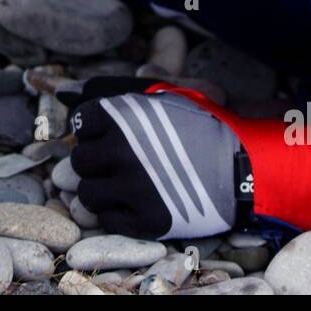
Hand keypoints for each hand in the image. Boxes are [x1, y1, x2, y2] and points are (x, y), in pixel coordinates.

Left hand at [58, 76, 240, 239]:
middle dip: (98, 159)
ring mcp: (133, 189)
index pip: (81, 123)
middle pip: (80, 160)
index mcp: (122, 116)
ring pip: (87, 193)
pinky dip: (119, 212)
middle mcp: (121, 151)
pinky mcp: (146, 221)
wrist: (246, 166)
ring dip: (104, 187)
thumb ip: (111, 90)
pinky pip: (107, 219)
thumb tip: (65, 92)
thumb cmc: (203, 124)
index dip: (97, 127)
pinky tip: (141, 200)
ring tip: (130, 182)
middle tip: (125, 160)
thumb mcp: (161, 95)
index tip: (117, 132)